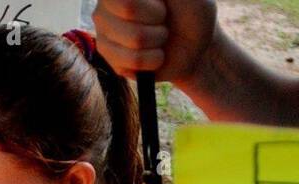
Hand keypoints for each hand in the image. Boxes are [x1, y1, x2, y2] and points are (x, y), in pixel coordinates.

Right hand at [93, 0, 217, 81]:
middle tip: (162, 22)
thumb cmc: (190, 12)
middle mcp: (104, 6)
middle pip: (130, 15)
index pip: (127, 1)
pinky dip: (154, 60)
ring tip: (159, 38)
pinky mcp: (110, 59)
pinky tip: (154, 54)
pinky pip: (133, 63)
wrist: (195, 45)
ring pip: (134, 42)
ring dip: (158, 43)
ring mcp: (104, 33)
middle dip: (158, 24)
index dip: (153, 9)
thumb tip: (133, 2)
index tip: (163, 6)